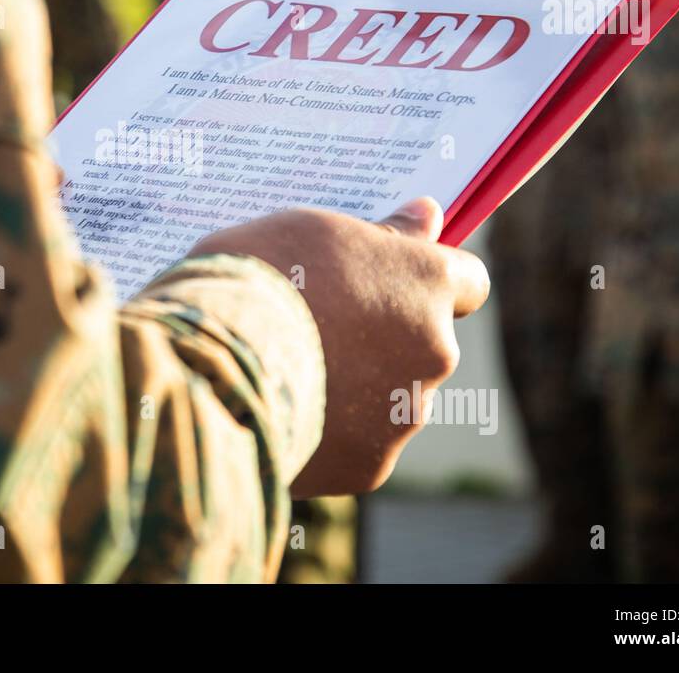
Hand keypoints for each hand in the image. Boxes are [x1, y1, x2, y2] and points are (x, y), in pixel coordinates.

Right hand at [188, 197, 488, 496]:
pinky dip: (330, 433)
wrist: (211, 366)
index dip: (428, 282)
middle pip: (423, 343)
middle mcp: (436, 349)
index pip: (468, 281)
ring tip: (289, 373)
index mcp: (427, 282)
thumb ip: (380, 232)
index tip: (391, 281)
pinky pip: (358, 443)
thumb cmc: (256, 278)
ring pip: (391, 397)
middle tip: (318, 328)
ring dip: (357, 386)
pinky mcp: (370, 464)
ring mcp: (405, 413)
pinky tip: (285, 411)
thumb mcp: (312, 229)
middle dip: (383, 338)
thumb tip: (429, 214)